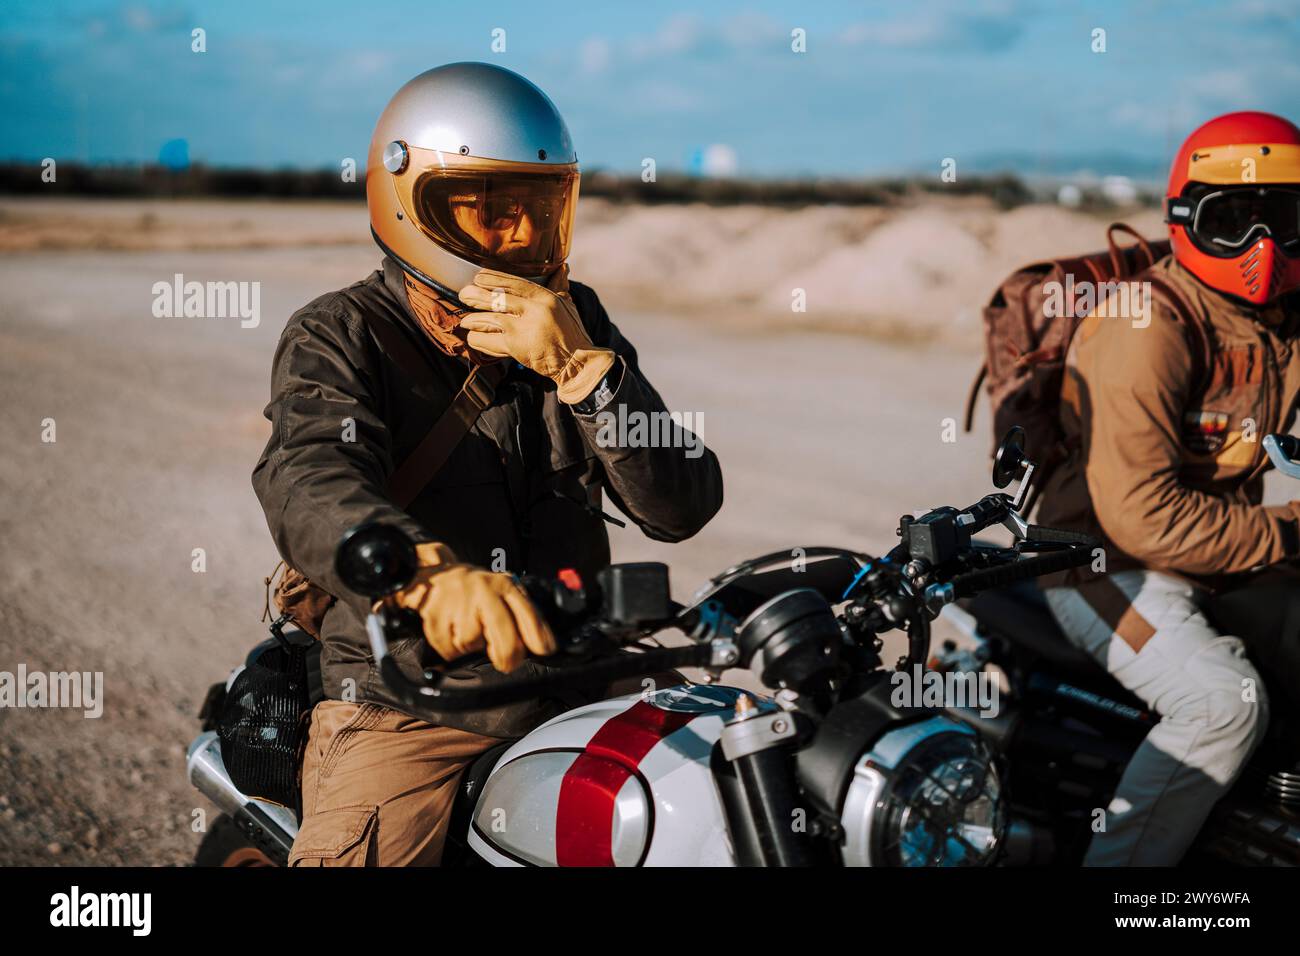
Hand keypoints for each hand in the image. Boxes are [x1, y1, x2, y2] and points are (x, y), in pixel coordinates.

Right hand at [389, 544, 555, 672]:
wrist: (436, 576)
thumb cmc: (475, 593)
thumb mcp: (501, 593)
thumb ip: (519, 615)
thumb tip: (539, 646)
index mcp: (504, 585)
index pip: (528, 613)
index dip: (539, 636)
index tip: (546, 650)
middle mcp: (483, 590)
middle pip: (503, 634)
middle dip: (508, 656)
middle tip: (507, 664)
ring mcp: (458, 600)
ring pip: (471, 642)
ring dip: (470, 647)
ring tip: (467, 631)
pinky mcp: (435, 612)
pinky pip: (448, 647)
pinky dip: (450, 649)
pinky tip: (451, 632)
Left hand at [457, 267, 614, 403]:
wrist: (576, 363)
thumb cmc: (572, 334)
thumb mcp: (567, 305)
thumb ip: (559, 285)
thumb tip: (562, 267)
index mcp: (545, 298)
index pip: (514, 283)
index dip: (493, 279)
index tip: (478, 277)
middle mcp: (533, 311)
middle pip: (497, 299)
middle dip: (476, 296)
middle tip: (464, 295)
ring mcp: (523, 329)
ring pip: (488, 320)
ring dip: (473, 320)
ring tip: (466, 320)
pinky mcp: (515, 347)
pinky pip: (488, 341)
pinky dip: (478, 340)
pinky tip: (473, 338)